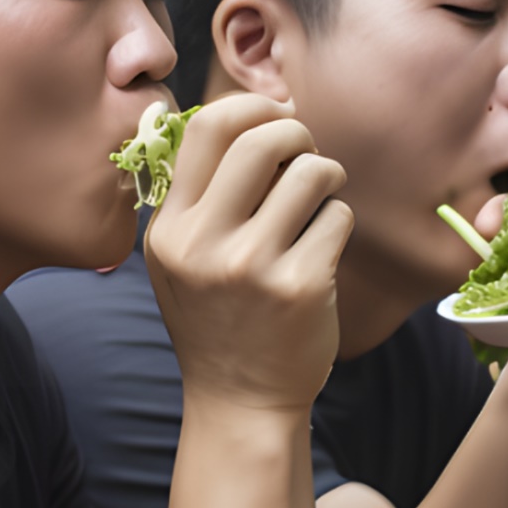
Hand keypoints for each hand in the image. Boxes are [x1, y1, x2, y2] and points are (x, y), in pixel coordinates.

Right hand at [145, 94, 352, 422]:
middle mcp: (203, 243)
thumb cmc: (218, 316)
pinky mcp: (300, 287)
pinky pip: (337, 218)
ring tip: (320, 198)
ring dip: (326, 175)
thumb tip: (253, 118)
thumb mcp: (181, 257)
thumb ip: (201, 195)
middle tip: (305, 153)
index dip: (252, 107)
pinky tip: (322, 246)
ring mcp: (252, 266)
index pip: (208, 128)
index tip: (275, 119)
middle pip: (261, 139)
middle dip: (296, 132)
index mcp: (170, 228)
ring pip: (310, 173)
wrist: (240, 400)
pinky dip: (337, 222)